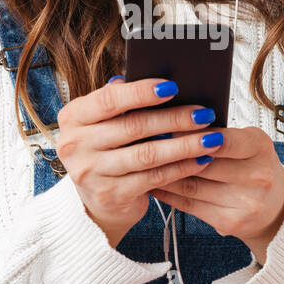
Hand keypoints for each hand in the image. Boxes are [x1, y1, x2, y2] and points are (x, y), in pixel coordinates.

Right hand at [54, 77, 225, 247]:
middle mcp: (75, 145)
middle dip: (174, 118)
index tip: (172, 86)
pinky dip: (181, 168)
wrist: (96, 202)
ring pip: (147, 155)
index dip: (141, 92)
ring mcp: (91, 173)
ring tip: (211, 138)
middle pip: (133, 127)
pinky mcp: (111, 196)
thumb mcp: (104, 124)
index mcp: (73, 118)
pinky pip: (154, 178)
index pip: (108, 100)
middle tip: (203, 113)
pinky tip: (201, 160)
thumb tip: (161, 82)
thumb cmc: (106, 151)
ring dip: (184, 145)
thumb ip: (123, 103)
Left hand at [148, 126, 283, 264]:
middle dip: (171, 153)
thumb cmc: (254, 166)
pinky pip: (190, 205)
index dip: (193, 135)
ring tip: (142, 162)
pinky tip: (153, 183)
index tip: (167, 126)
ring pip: (192, 185)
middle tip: (144, 142)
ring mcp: (246, 203)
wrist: (275, 207)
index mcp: (261, 148)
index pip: (224, 139)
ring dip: (163, 174)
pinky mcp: (230, 222)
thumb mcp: (247, 143)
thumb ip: (219, 133)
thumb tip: (175, 120)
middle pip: (204, 164)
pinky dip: (168, 193)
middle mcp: (258, 176)